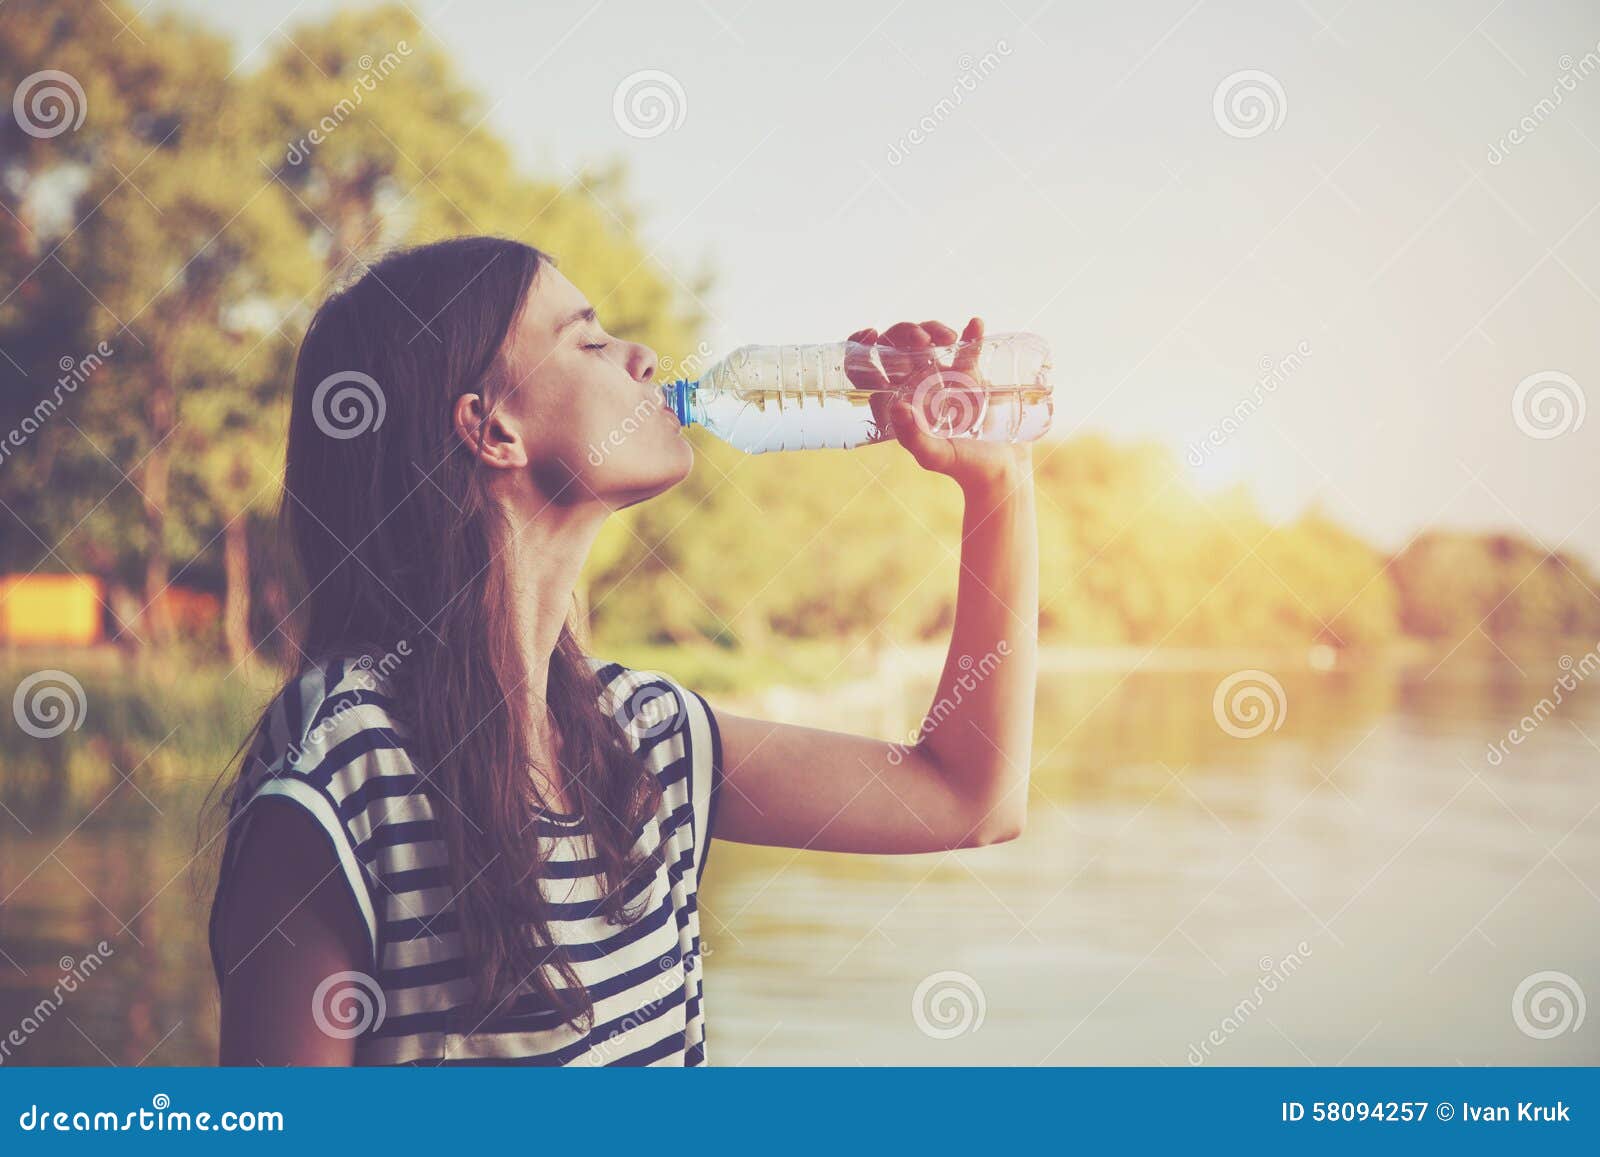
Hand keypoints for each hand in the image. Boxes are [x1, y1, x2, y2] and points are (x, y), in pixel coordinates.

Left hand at [844, 317, 1030, 491]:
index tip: (871, 334)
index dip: (859, 349)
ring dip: (932, 329)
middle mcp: (912, 389)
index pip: (864, 372)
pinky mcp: (969, 375)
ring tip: (949, 337)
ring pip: (926, 341)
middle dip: (904, 334)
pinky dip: (969, 334)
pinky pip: (965, 347)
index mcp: (894, 406)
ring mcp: (940, 379)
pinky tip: (974, 325)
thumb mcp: (935, 456)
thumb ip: (913, 437)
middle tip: (923, 339)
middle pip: (896, 348)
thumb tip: (896, 405)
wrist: (1003, 469)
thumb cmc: (964, 467)